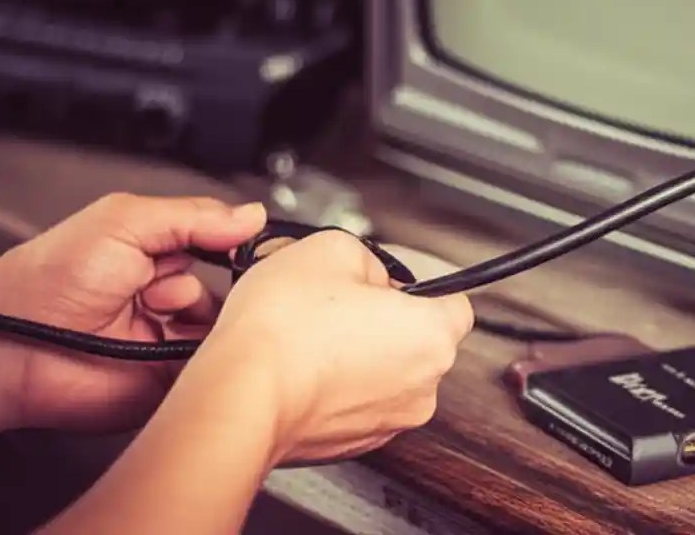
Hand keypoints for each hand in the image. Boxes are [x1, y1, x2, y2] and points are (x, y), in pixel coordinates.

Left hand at [0, 192, 265, 433]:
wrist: (16, 345)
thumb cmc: (51, 279)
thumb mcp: (126, 221)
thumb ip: (193, 215)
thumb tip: (252, 215)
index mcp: (161, 256)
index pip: (224, 246)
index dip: (241, 245)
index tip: (251, 243)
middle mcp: (170, 298)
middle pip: (233, 287)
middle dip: (225, 280)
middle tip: (201, 272)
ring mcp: (172, 338)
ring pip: (227, 325)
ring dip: (200, 312)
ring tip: (158, 305)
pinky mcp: (172, 379)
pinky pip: (213, 364)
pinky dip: (205, 349)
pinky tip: (173, 334)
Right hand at [192, 229, 472, 464]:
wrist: (239, 395)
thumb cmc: (283, 331)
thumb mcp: (330, 249)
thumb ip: (368, 258)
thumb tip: (369, 273)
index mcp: (432, 335)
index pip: (455, 302)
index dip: (420, 286)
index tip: (391, 284)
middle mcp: (421, 387)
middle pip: (419, 340)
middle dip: (385, 320)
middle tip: (339, 305)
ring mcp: (387, 422)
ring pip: (386, 375)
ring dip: (359, 355)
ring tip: (313, 336)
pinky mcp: (351, 445)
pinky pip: (355, 403)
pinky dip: (336, 387)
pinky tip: (303, 367)